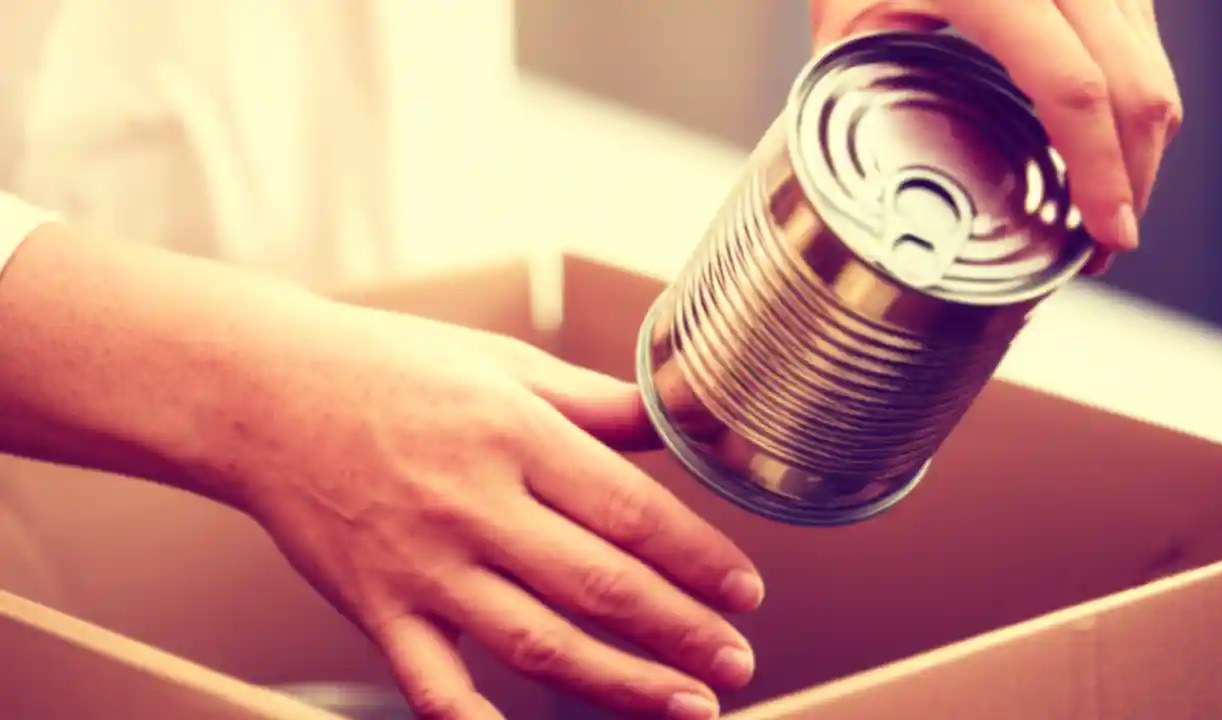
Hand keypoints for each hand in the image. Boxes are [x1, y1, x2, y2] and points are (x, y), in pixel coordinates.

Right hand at [227, 304, 763, 718]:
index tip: (746, 592)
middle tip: (737, 663)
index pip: (630, 510)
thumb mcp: (503, 365)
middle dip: (681, 632)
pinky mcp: (375, 607)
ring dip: (620, 685)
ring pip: (537, 643)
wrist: (265, 393)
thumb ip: (595, 402)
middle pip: (599, 584)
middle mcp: (473, 504)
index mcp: (514, 435)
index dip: (698, 558)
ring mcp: (422, 564)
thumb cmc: (391, 370)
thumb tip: (682, 418)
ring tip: (688, 708)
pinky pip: (433, 684)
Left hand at [810, 0, 1183, 274]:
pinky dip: (1136, 94)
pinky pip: (1143, 33)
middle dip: (1135, 172)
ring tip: (1108, 198)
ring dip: (1143, 138)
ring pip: (1153, 57)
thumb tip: (871, 173)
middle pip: (1135, 82)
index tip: (1107, 233)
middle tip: (1109, 237)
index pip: (1073, 89)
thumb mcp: (843, 14)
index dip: (1100, 172)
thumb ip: (863, 91)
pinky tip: (1108, 138)